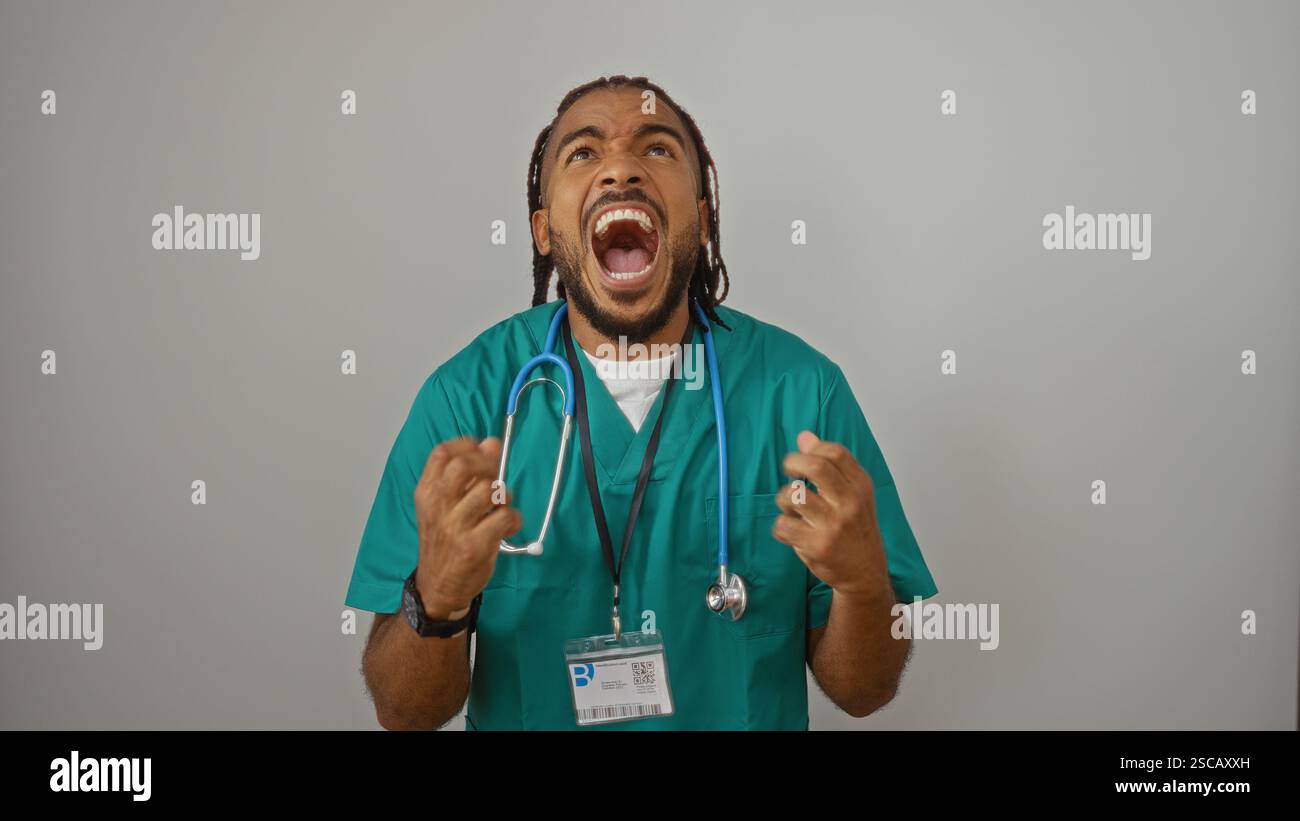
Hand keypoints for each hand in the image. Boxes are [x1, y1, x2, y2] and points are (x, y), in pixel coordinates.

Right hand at [412, 437, 521, 618]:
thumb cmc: (445, 541)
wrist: (437, 587)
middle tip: (495, 481)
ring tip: (500, 509)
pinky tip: (507, 527)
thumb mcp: (444, 506)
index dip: (468, 446)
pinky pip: (505, 517)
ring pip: (490, 490)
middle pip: (465, 465)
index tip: (483, 453)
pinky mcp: (474, 546)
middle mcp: (437, 506)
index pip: (442, 453)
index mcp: (426, 493)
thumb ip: (465, 475)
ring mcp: (455, 526)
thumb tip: (491, 442)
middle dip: (489, 466)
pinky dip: (514, 519)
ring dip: (503, 496)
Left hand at [772, 431, 890, 600]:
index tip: (804, 458)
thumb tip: (804, 436)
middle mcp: (850, 503)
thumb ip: (830, 465)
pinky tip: (792, 531)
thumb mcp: (852, 494)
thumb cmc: (855, 528)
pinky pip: (783, 524)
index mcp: (860, 486)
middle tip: (790, 472)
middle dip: (793, 463)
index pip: (835, 452)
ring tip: (792, 507)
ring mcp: (834, 525)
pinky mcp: (817, 545)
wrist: (865, 572)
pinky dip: (781, 526)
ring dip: (784, 499)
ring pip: (793, 495)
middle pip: (815, 467)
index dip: (812, 449)